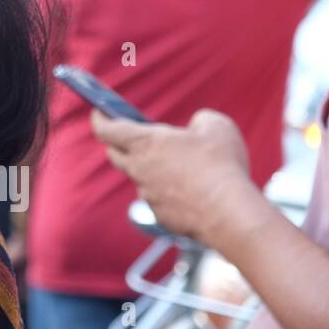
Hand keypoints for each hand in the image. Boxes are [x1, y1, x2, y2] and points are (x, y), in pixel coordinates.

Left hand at [91, 108, 254, 243]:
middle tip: (132, 137)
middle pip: (115, 154)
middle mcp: (139, 169)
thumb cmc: (221, 165)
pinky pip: (158, 200)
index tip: (99, 112)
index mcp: (144, 143)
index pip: (107, 129)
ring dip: (149, 170)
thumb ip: (200, 120)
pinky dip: (167, 193)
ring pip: (139, 178)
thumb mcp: (215, 126)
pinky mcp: (160, 215)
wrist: (229, 214)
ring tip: (175, 166)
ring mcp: (147, 194)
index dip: (100, 119)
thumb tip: (197, 126)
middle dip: (118, 144)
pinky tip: (190, 192)